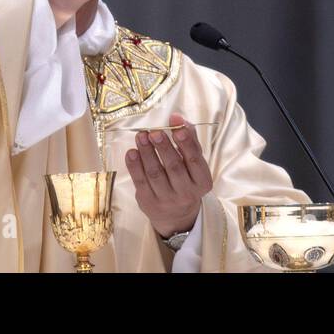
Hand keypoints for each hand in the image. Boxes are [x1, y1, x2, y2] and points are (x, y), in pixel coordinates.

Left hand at [126, 113, 213, 237]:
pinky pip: (140, 182)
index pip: (195, 159)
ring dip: (147, 152)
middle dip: (163, 147)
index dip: (186, 140)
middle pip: (174, 167)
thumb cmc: (186, 179)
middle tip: (154, 131)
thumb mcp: (194, 164)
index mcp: (202, 181)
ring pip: (155, 173)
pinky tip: (132, 152)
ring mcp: (167, 199)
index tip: (176, 123)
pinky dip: (135, 166)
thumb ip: (189, 140)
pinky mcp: (148, 202)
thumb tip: (178, 118)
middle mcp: (187, 193)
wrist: (176, 215)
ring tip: (141, 135)